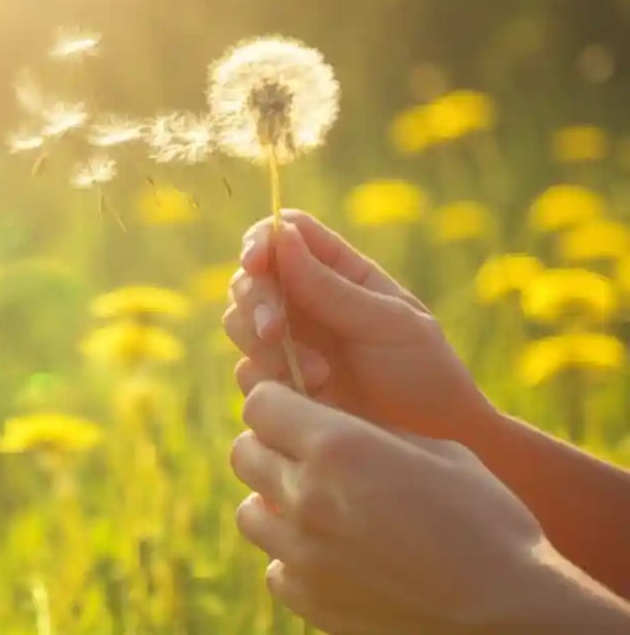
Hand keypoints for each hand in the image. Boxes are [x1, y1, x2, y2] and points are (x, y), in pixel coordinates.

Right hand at [223, 210, 494, 440]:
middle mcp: (304, 300)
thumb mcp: (385, 322)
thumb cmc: (422, 370)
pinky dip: (269, 382)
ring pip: (238, 324)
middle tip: (276, 334)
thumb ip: (330, 284)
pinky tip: (313, 397)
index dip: (260, 241)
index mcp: (337, 271)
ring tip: (318, 376)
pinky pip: (247, 372)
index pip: (283, 232)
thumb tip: (280, 234)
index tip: (256, 263)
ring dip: (263, 348)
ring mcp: (288, 342)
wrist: (433, 438)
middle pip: (249, 279)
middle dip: (256, 303)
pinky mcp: (277, 382)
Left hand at [231, 382, 623, 632]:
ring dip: (274, 504)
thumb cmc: (488, 523)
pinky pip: (276, 566)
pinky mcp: (309, 600)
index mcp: (340, 449)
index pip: (261, 404)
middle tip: (303, 455)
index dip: (279, 401)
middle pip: (244, 454)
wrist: (510, 616)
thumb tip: (330, 422)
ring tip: (318, 508)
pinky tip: (333, 556)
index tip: (298, 410)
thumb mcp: (437, 452)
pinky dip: (294, 558)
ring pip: (249, 513)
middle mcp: (309, 499)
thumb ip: (370, 432)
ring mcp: (303, 555)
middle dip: (269, 446)